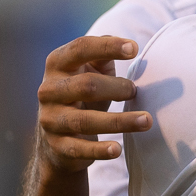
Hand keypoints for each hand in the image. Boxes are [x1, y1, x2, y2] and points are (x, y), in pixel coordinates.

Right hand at [37, 36, 148, 172]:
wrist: (56, 136)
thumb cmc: (82, 93)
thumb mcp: (90, 69)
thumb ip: (104, 54)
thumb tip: (128, 45)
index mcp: (58, 64)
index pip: (80, 48)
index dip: (107, 46)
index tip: (134, 49)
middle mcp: (49, 90)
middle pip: (86, 86)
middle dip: (117, 88)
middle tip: (136, 91)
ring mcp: (50, 119)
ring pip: (85, 120)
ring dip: (120, 121)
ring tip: (147, 120)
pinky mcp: (57, 145)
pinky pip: (79, 148)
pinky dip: (99, 150)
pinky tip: (118, 150)